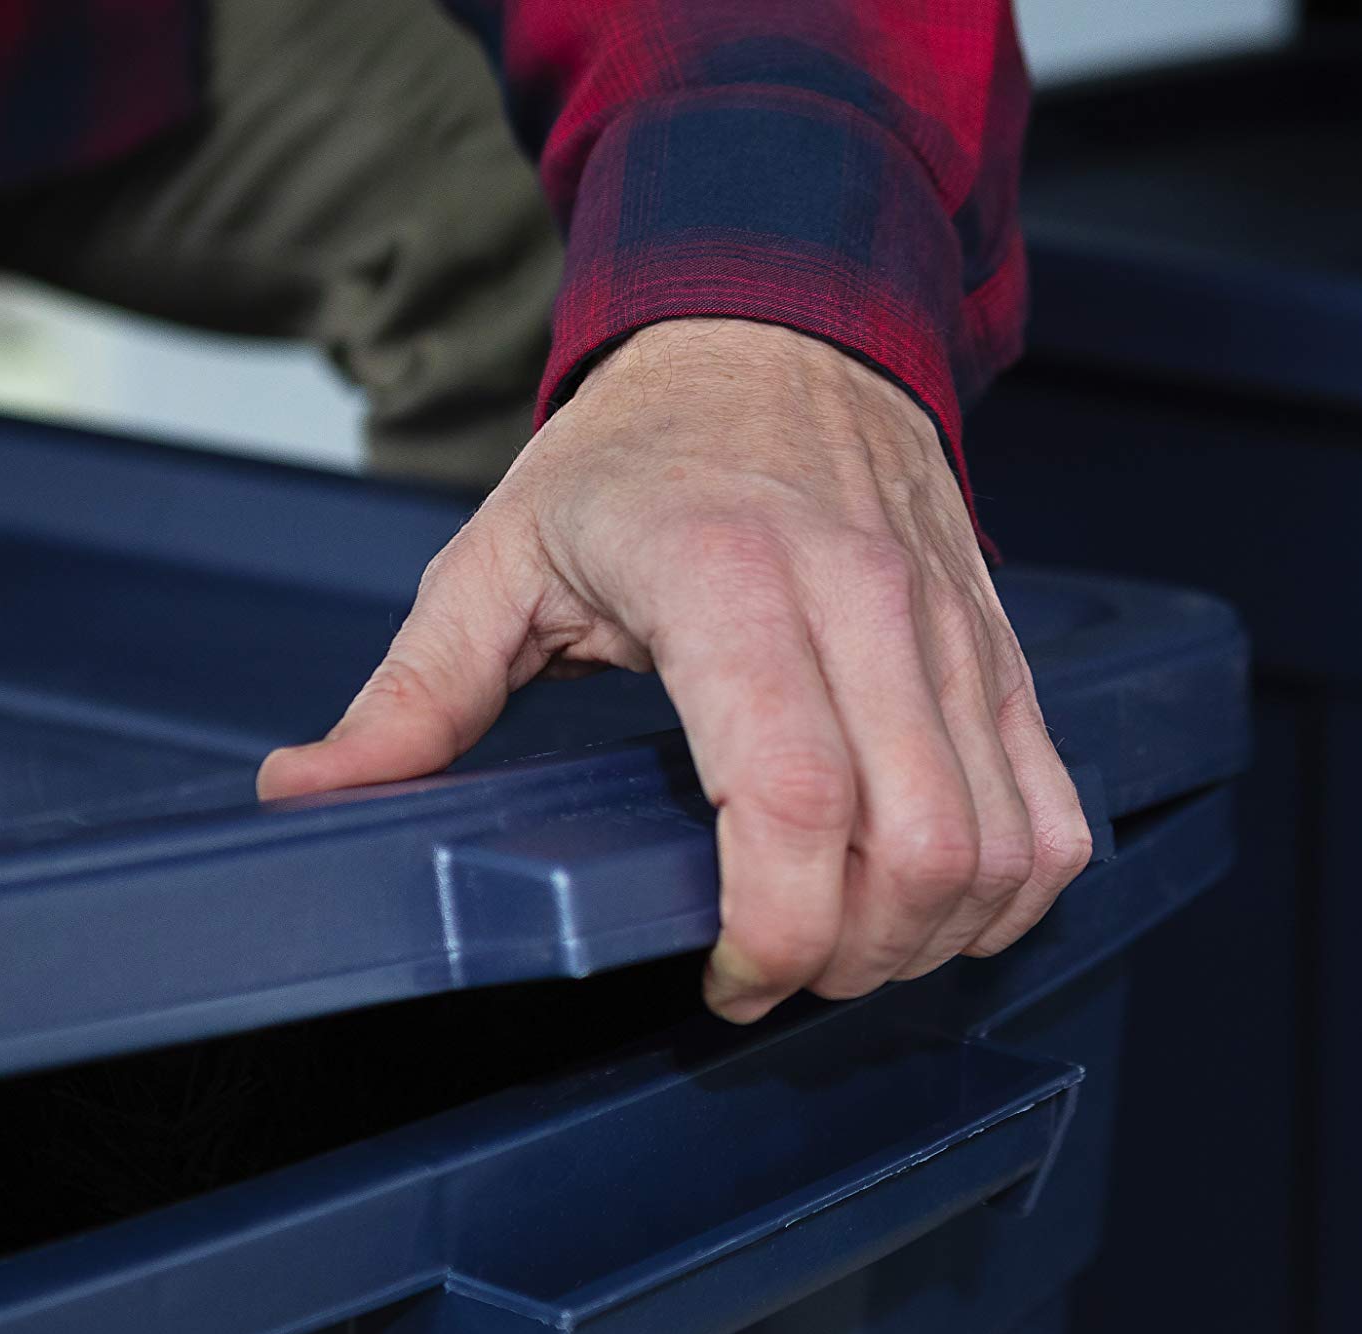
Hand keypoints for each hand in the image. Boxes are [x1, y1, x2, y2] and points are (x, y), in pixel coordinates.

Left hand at [257, 317, 1092, 1021]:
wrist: (782, 324)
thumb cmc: (640, 452)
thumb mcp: (499, 554)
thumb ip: (412, 693)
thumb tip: (307, 793)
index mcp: (725, 579)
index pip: (792, 792)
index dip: (772, 929)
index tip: (725, 981)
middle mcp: (863, 601)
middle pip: (916, 845)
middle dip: (850, 959)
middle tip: (775, 975)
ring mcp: (951, 628)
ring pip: (1000, 843)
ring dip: (931, 938)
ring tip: (844, 946)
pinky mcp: (1004, 651)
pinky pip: (1054, 809)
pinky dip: (1010, 891)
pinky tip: (932, 907)